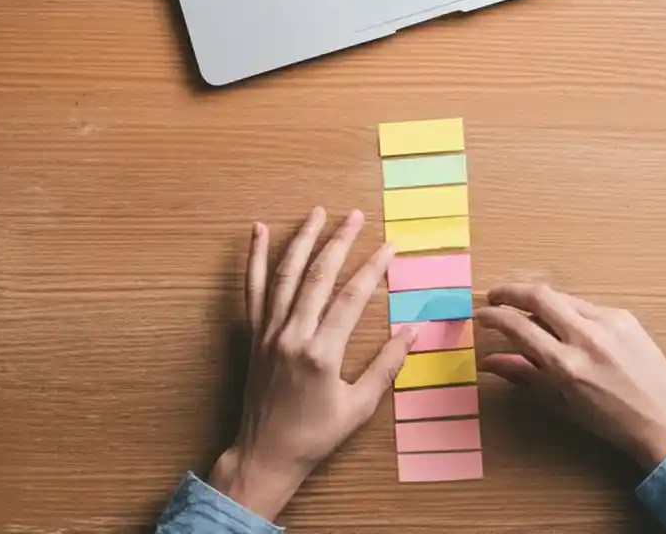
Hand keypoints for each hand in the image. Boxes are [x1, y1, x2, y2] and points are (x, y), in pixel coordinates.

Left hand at [209, 208, 415, 519]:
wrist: (265, 454)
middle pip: (318, 277)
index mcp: (321, 354)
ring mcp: (268, 332)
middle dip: (339, 242)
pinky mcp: (253, 335)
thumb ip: (385, 366)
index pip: (351, 298)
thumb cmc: (315, 435)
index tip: (389, 248)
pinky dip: (255, 258)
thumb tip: (412, 332)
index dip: (372, 269)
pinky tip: (257, 231)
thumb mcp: (359, 407)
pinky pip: (253, 289)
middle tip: (356, 216)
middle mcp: (291, 336)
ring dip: (302, 240)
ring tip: (317, 212)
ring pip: (285, 275)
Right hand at [477, 284, 665, 469]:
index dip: (494, 316)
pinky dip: (570, 312)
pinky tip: (568, 326)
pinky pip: (587, 306)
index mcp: (566, 365)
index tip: (482, 315)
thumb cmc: (609, 420)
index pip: (519, 326)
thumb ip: (524, 375)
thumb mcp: (561, 402)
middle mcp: (586, 337)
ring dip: (540, 301)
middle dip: (510, 290)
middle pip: (539, 295)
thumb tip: (489, 361)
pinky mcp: (625, 316)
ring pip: (563, 297)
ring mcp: (608, 322)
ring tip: (529, 313)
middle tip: (496, 296)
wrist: (662, 418)